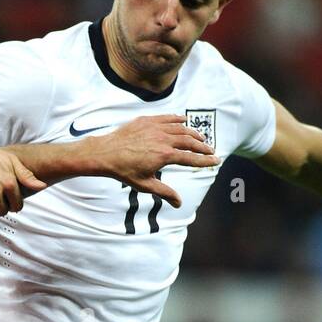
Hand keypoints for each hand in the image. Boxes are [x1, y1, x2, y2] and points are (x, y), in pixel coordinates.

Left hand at [91, 115, 219, 207]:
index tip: (215, 161)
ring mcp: (156, 128)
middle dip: (203, 146)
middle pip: (190, 141)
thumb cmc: (124, 171)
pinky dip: (179, 120)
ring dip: (193, 133)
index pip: (191, 158)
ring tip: (201, 138)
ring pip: (181, 128)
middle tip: (211, 150)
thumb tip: (179, 204)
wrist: (105, 153)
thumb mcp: (145, 185)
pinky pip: (168, 118)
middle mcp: (163, 139)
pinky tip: (185, 121)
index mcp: (165, 156)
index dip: (205, 160)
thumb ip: (164, 192)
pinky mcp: (147, 120)